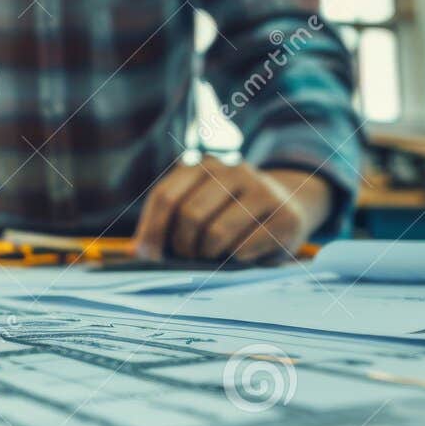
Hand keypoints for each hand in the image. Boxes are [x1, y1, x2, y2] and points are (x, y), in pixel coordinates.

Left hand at [134, 157, 331, 263]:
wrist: (288, 206)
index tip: (148, 255)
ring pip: (216, 233)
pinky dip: (233, 261)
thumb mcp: (199, 207)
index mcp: (202, 164)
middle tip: (188, 258)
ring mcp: (261, 189)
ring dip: (207, 255)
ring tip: (210, 258)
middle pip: (190, 215)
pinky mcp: (284, 215)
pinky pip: (244, 248)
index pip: (165, 197)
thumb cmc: (230, 214)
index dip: (152, 230)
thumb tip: (136, 252)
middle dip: (183, 246)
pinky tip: (238, 257)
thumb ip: (166, 224)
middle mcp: (232, 169)